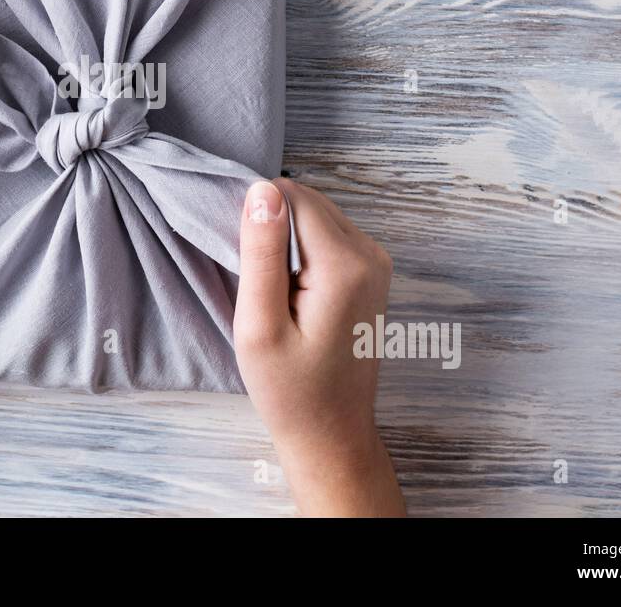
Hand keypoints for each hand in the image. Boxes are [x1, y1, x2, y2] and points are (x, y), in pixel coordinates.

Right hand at [235, 178, 403, 515]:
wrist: (332, 432)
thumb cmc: (289, 390)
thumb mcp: (259, 325)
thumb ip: (261, 252)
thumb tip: (262, 189)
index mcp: (345, 264)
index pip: (291, 196)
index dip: (257, 219)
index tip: (243, 263)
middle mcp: (370, 253)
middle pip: (306, 202)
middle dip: (273, 229)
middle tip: (258, 286)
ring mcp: (376, 261)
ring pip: (315, 216)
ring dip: (286, 242)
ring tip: (274, 293)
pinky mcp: (371, 271)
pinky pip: (326, 236)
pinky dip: (301, 253)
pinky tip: (291, 295)